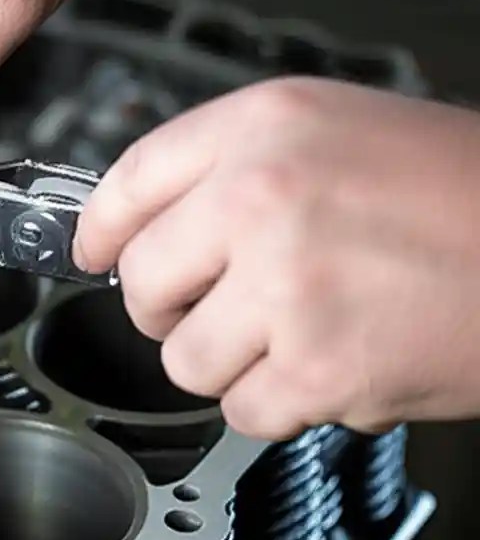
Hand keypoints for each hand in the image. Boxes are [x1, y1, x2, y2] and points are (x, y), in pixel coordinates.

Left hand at [73, 77, 479, 439]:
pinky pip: (244, 411)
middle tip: (225, 302)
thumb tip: (138, 224)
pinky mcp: (319, 367)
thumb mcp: (333, 131)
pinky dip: (283, 402)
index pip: (126, 185)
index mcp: (262, 127)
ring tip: (299, 329)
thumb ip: (230, 166)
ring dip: (234, 359)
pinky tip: (332, 362)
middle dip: (173, 306)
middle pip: (142, 283)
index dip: (100, 231)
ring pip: (185, 359)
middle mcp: (261, 196)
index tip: (96, 254)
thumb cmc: (458, 189)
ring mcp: (287, 284)